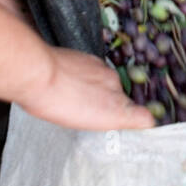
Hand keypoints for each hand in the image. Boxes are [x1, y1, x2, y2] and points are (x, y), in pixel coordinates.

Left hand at [17, 46, 154, 131]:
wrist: (34, 73)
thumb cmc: (63, 99)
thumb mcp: (106, 116)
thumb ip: (131, 117)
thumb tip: (151, 121)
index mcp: (115, 85)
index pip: (129, 104)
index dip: (122, 116)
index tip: (112, 127)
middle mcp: (105, 72)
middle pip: (112, 93)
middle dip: (105, 105)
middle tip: (91, 121)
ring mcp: (86, 64)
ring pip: (94, 83)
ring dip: (88, 94)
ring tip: (72, 107)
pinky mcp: (68, 58)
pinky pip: (77, 74)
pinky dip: (74, 82)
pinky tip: (61, 92)